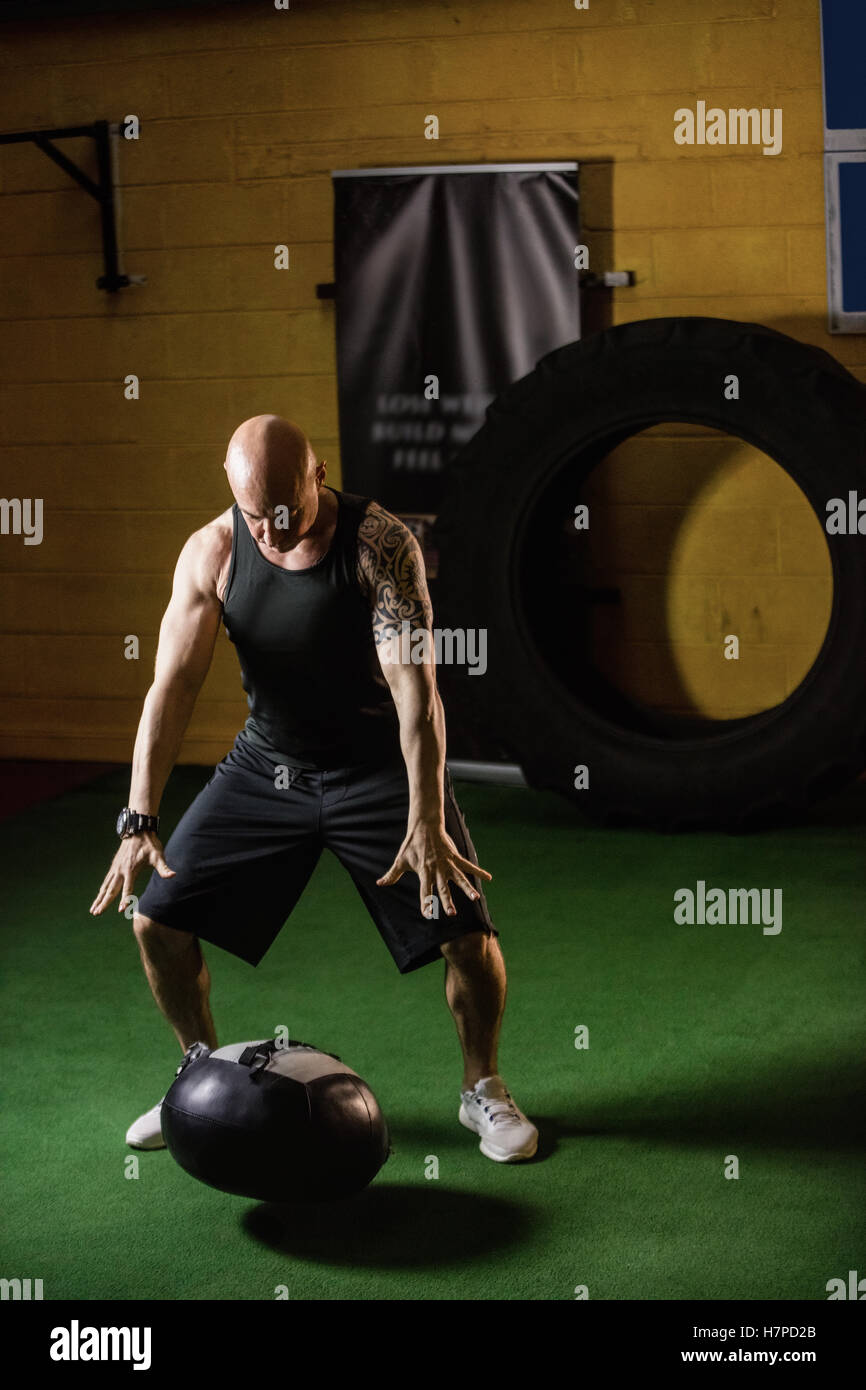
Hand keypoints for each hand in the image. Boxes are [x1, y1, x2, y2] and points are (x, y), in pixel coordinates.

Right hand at [89, 831, 174, 916]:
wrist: (138, 830)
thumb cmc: (149, 844)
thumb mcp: (158, 855)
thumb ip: (164, 868)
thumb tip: (173, 875)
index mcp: (131, 869)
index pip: (128, 888)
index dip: (125, 899)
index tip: (121, 909)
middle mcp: (120, 870)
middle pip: (111, 890)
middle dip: (104, 903)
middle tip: (96, 913)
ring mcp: (115, 868)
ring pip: (105, 887)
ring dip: (99, 899)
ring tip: (93, 910)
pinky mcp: (114, 866)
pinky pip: (106, 881)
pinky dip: (101, 890)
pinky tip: (99, 897)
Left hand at [376, 822, 491, 917]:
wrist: (424, 825)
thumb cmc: (411, 844)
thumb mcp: (400, 860)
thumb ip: (392, 874)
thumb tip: (379, 883)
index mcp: (423, 871)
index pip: (424, 891)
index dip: (426, 903)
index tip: (428, 914)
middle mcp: (436, 869)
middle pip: (442, 887)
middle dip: (447, 900)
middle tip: (451, 913)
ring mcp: (447, 863)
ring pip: (459, 878)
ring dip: (467, 888)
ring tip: (475, 898)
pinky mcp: (455, 856)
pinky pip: (468, 865)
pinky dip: (479, 871)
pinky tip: (489, 878)